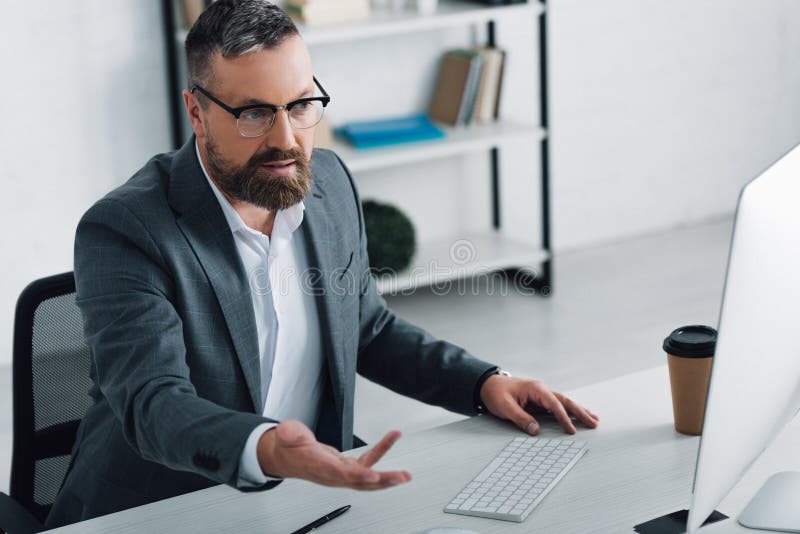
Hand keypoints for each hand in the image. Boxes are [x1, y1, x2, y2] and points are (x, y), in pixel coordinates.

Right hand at [256, 420, 411, 489]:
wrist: (287, 458)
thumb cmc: (288, 448)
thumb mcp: (285, 436)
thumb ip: (289, 433)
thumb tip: (289, 431)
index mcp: (320, 468)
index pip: (340, 474)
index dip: (357, 475)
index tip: (373, 474)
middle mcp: (334, 474)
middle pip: (361, 482)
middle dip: (383, 481)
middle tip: (402, 477)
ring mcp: (342, 473)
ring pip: (368, 478)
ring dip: (388, 476)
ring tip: (406, 474)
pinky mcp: (347, 467)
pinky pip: (367, 461)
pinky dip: (381, 449)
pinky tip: (391, 438)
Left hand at [479, 374, 598, 435]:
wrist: (487, 385)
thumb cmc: (495, 393)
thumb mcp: (504, 407)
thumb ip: (520, 418)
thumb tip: (535, 430)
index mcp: (535, 389)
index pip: (554, 404)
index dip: (564, 417)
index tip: (571, 430)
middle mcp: (541, 390)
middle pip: (565, 401)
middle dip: (580, 412)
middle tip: (594, 423)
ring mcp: (541, 395)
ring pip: (564, 403)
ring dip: (579, 411)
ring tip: (594, 419)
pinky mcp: (539, 401)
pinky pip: (557, 406)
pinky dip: (569, 412)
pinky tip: (578, 416)